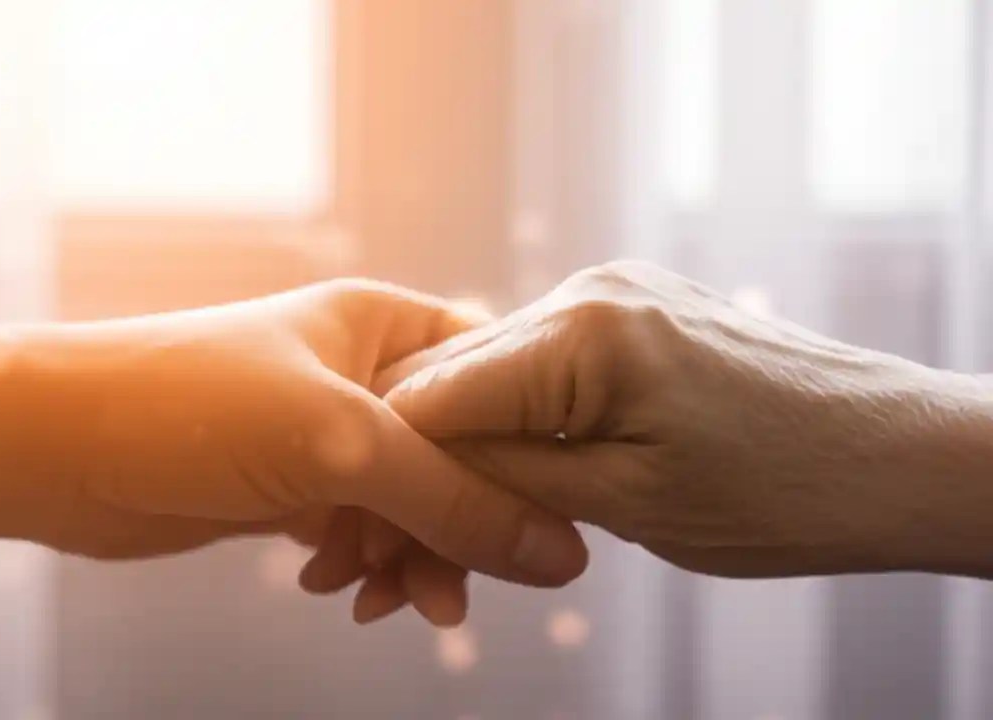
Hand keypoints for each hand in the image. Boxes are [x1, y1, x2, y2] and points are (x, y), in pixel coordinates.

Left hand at [18, 280, 586, 588]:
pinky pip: (360, 530)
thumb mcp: (344, 446)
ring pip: (409, 502)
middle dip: (459, 528)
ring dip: (412, 558)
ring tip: (395, 605)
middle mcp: (359, 373)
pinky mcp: (289, 484)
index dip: (522, 454)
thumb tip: (563, 555)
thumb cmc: (192, 407)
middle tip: (452, 595)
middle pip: (455, 456)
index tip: (545, 526)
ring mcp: (322, 432)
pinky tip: (343, 592)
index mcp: (381, 325)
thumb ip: (455, 500)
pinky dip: (365, 566)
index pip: (490, 384)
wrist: (55, 446)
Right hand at [375, 261, 992, 577]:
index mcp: (582, 329)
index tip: (363, 549)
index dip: (390, 478)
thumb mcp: (624, 503)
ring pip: (494, 381)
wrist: (901, 456)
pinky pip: (543, 373)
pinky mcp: (635, 316)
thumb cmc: (782, 492)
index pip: (429, 397)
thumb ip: (506, 472)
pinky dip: (516, 434)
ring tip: (450, 546)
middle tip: (389, 569)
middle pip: (452, 385)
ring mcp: (614, 295)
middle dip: (418, 475)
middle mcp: (587, 290)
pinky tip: (504, 488)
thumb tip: (417, 461)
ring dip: (463, 458)